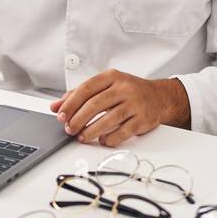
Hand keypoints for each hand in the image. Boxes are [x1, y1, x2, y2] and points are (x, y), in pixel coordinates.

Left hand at [50, 69, 189, 146]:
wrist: (159, 97)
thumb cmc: (129, 91)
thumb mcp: (106, 85)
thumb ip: (80, 94)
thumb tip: (57, 106)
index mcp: (112, 77)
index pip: (86, 88)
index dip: (71, 103)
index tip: (61, 115)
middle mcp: (124, 88)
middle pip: (95, 105)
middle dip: (78, 119)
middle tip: (69, 129)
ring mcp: (134, 104)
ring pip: (108, 119)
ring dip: (91, 131)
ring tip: (82, 136)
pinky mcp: (142, 120)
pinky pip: (122, 132)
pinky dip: (109, 138)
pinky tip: (102, 140)